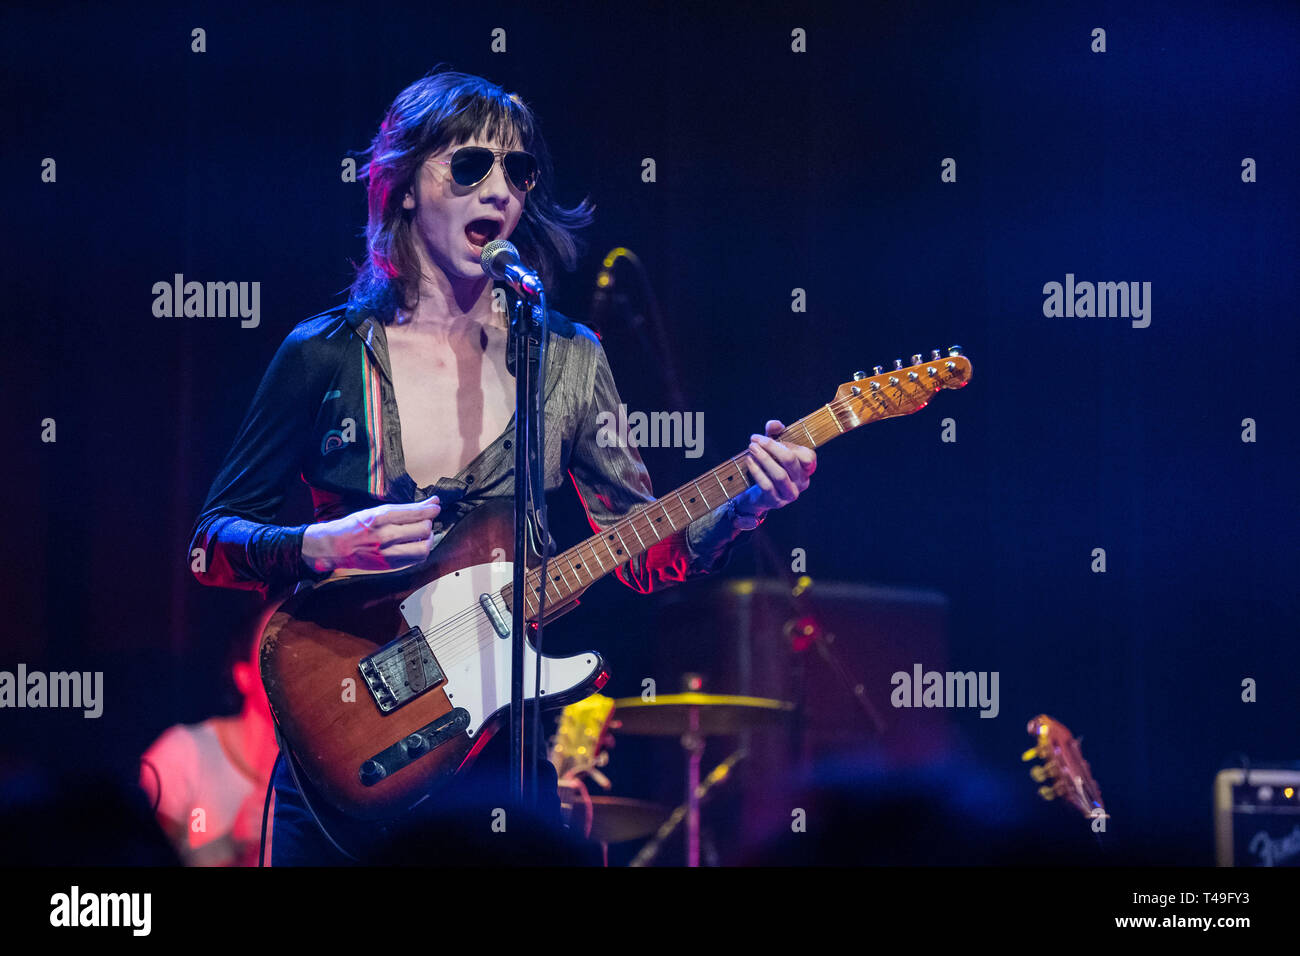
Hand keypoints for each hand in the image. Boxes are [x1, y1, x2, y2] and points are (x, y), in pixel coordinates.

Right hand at [301, 498, 440, 573]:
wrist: (334, 547)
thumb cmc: (353, 527)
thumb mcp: (375, 511)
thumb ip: (403, 509)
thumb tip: (430, 502)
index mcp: (380, 517)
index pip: (416, 512)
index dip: (430, 509)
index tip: (436, 506)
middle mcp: (385, 535)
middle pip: (423, 529)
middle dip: (429, 522)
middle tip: (427, 519)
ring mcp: (388, 552)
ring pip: (423, 547)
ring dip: (429, 539)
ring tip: (424, 533)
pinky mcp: (390, 565)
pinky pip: (416, 559)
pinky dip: (421, 550)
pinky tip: (416, 544)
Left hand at [735, 420, 816, 517]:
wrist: (758, 494)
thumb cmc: (769, 467)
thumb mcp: (771, 448)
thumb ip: (774, 433)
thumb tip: (775, 424)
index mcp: (806, 469)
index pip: (808, 456)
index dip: (791, 444)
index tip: (773, 438)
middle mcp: (802, 482)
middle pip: (790, 460)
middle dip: (772, 447)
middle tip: (755, 439)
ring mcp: (790, 494)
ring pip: (779, 474)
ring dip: (764, 458)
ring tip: (751, 448)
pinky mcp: (776, 501)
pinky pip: (767, 485)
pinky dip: (757, 471)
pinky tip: (749, 460)